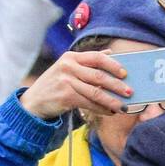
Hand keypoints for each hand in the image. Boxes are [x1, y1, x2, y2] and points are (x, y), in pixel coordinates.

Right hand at [18, 50, 134, 119]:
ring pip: (95, 92)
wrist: (35, 101)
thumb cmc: (56, 84)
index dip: (113, 65)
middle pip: (98, 76)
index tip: (125, 73)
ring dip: (111, 100)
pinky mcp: (66, 96)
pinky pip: (89, 103)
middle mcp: (68, 67)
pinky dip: (101, 109)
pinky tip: (109, 112)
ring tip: (123, 106)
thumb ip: (88, 61)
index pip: (96, 57)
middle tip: (129, 92)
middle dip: (116, 85)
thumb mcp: (68, 67)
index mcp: (71, 57)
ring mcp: (66, 81)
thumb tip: (111, 53)